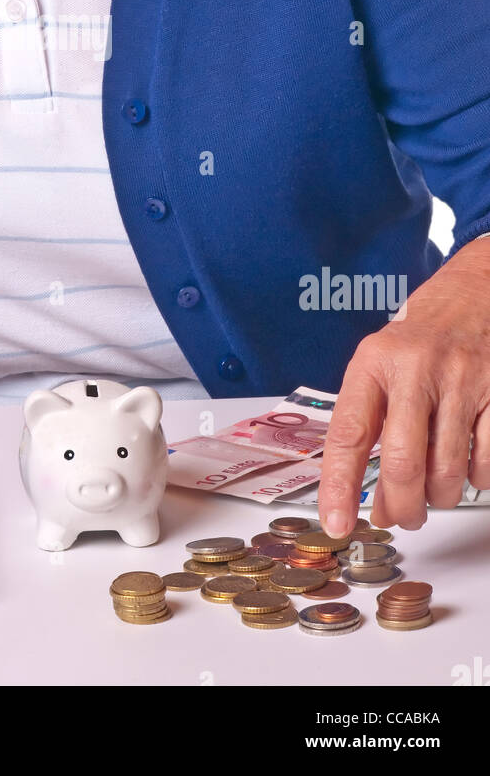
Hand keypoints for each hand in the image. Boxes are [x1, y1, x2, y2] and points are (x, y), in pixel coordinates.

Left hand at [317, 237, 489, 534]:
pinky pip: (487, 459)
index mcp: (374, 361)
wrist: (479, 287)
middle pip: (404, 462)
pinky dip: (477, 478)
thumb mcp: (381, 359)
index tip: (336, 523)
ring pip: (448, 470)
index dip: (339, 486)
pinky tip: (468, 468)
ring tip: (434, 492)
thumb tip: (366, 494)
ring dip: (439, 496)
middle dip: (402, 506)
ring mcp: (462, 379)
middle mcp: (416, 368)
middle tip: (401, 517)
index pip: (349, 433)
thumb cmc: (422, 334)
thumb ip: (372, 416)